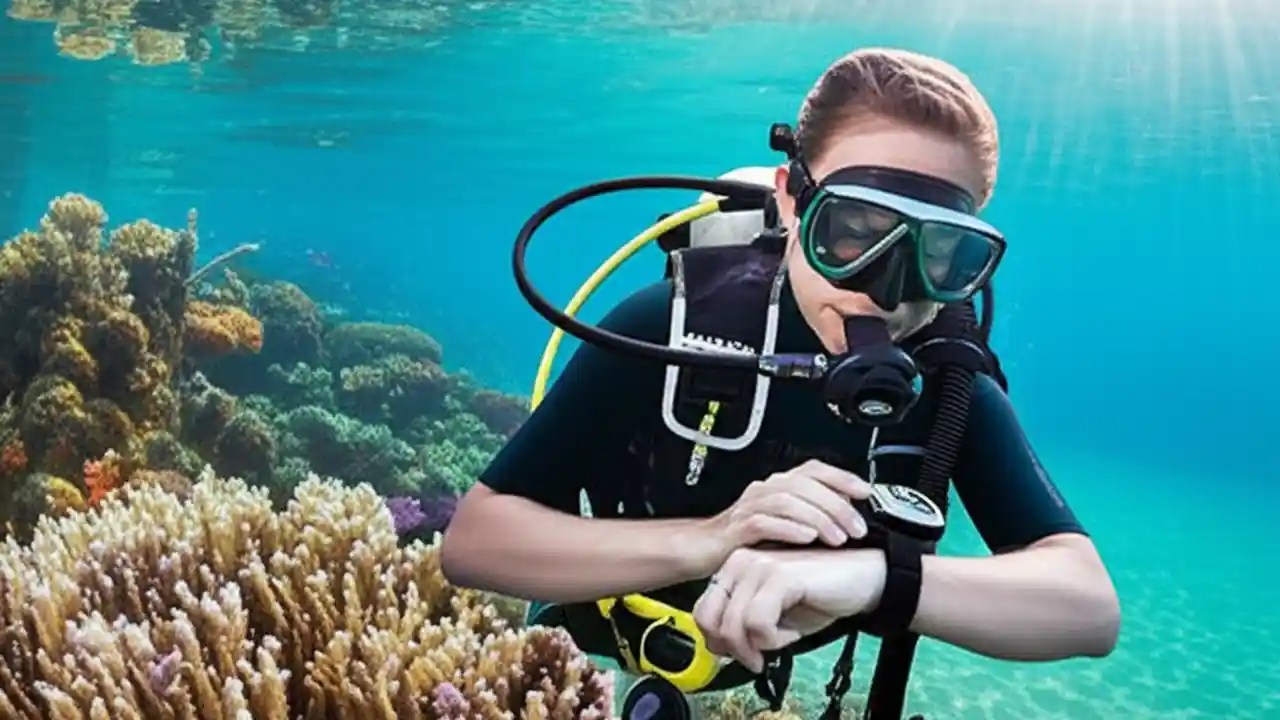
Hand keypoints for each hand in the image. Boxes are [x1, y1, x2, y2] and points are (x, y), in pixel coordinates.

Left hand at [692, 547, 886, 672]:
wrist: (864, 577)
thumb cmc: (822, 593)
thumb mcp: (775, 613)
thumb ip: (744, 625)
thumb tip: (719, 648)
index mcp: (736, 567)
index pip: (704, 610)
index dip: (718, 641)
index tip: (743, 653)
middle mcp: (742, 561)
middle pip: (710, 619)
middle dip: (732, 648)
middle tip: (757, 659)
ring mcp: (760, 565)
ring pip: (733, 624)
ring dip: (757, 646)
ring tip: (782, 641)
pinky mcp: (780, 575)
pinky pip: (757, 622)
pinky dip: (773, 639)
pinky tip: (792, 631)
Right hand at [697, 460, 870, 571]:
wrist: (702, 551)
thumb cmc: (745, 539)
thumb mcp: (785, 524)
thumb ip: (812, 515)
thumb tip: (849, 513)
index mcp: (777, 485)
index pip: (813, 469)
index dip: (841, 477)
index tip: (866, 492)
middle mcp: (764, 490)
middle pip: (804, 484)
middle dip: (836, 506)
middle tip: (855, 528)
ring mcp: (748, 507)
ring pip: (787, 500)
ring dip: (817, 518)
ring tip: (837, 538)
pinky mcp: (736, 529)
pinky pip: (763, 522)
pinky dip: (788, 529)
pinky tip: (806, 539)